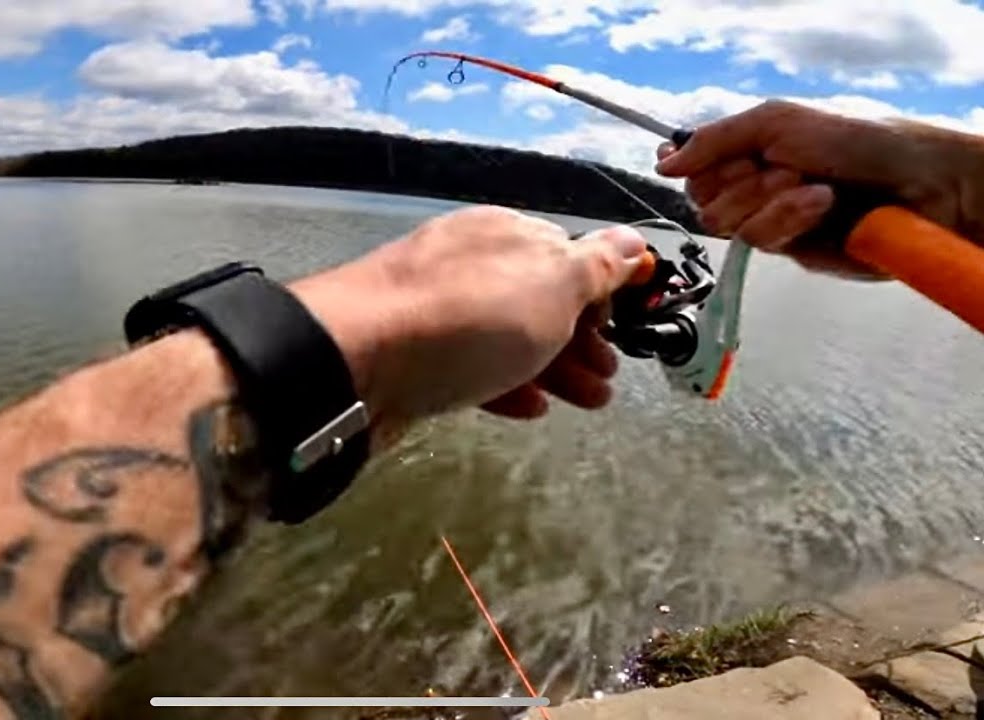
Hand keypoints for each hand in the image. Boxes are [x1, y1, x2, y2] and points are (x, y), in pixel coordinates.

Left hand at [292, 205, 646, 438]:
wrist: (356, 360)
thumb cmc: (469, 316)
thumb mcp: (552, 283)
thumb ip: (596, 265)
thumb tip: (634, 240)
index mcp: (505, 232)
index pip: (567, 254)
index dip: (600, 295)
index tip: (620, 333)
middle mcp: (468, 262)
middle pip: (538, 300)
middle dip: (581, 341)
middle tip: (605, 381)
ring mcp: (435, 309)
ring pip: (507, 337)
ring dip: (553, 369)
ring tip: (586, 403)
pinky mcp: (412, 356)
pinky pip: (469, 367)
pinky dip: (504, 385)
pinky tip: (527, 408)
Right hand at [654, 100, 970, 278]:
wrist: (914, 183)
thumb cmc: (857, 140)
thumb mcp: (776, 121)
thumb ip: (714, 141)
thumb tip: (662, 163)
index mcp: (749, 150)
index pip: (694, 169)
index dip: (703, 168)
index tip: (728, 160)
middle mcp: (754, 186)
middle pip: (703, 201)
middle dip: (742, 184)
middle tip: (784, 168)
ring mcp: (770, 219)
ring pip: (729, 225)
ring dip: (771, 201)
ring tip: (813, 187)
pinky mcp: (789, 249)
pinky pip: (760, 242)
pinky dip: (788, 218)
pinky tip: (820, 205)